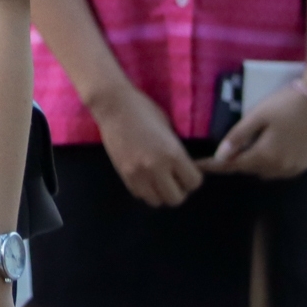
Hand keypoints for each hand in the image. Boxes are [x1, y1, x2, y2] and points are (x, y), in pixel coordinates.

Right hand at [90, 80, 201, 206]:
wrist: (112, 105)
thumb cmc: (144, 109)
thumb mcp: (168, 129)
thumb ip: (176, 151)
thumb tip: (182, 167)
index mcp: (173, 154)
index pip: (194, 183)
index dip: (192, 178)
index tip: (187, 170)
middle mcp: (156, 168)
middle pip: (176, 198)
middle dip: (178, 189)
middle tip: (174, 177)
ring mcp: (137, 173)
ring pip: (157, 201)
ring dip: (160, 192)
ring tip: (158, 178)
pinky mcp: (123, 174)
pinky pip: (139, 195)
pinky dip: (145, 190)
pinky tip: (144, 176)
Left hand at [201, 84, 306, 178]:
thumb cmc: (285, 104)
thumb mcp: (257, 116)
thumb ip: (238, 136)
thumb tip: (220, 156)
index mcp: (266, 156)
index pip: (233, 165)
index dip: (214, 165)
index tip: (198, 166)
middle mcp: (281, 167)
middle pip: (250, 169)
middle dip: (234, 162)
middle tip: (221, 152)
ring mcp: (296, 167)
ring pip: (266, 172)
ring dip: (253, 164)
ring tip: (243, 150)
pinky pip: (281, 170)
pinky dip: (270, 164)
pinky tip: (267, 151)